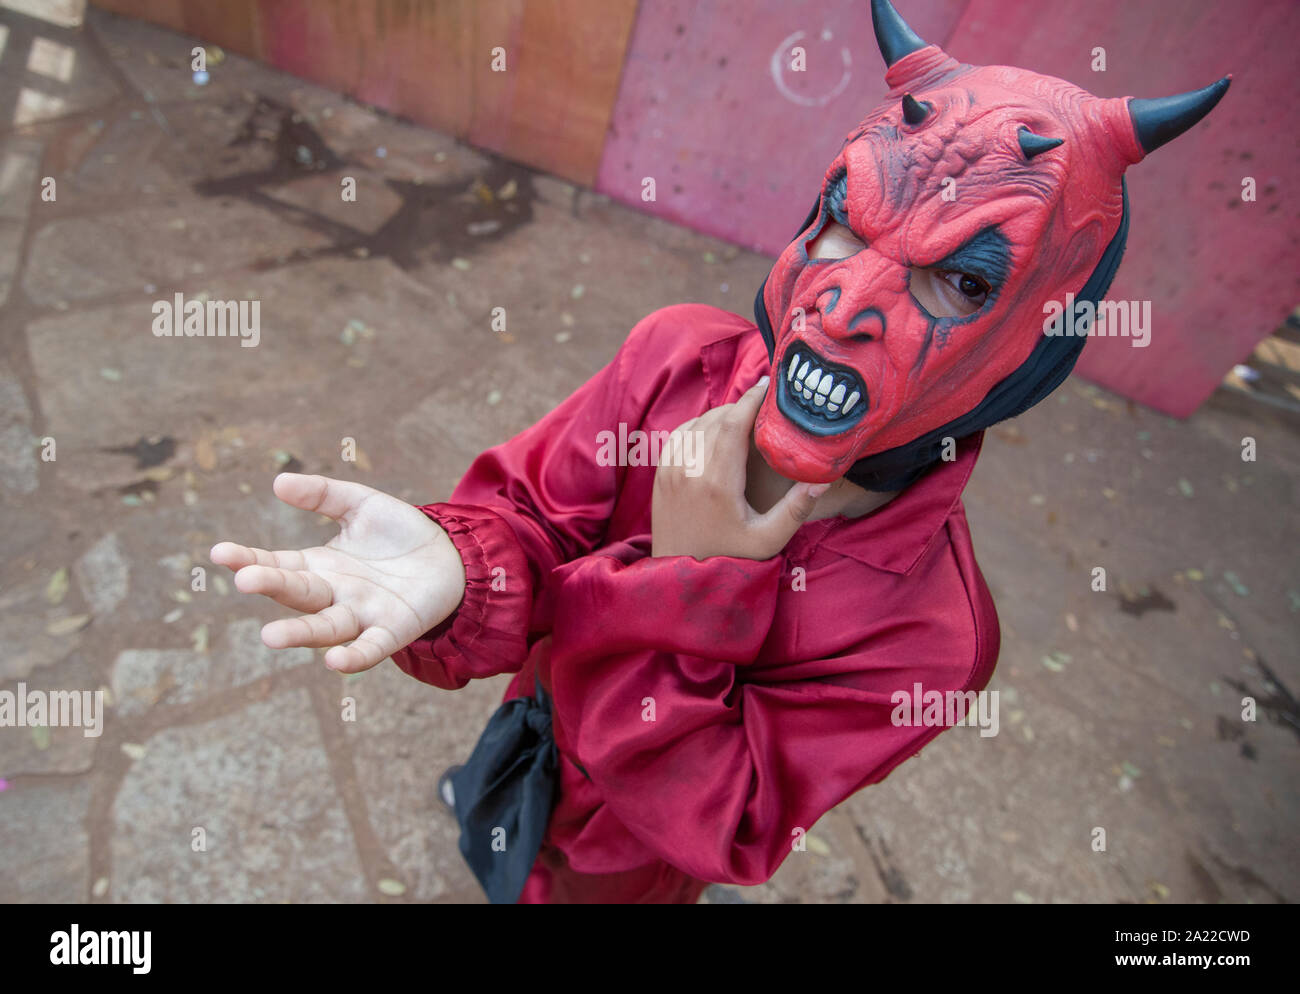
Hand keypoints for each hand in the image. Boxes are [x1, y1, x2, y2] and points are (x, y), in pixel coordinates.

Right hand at [211, 473, 465, 672]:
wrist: (452, 556)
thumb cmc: (400, 533)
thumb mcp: (361, 504)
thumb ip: (323, 494)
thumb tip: (278, 482)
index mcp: (319, 567)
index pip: (277, 565)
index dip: (249, 560)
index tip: (219, 552)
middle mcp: (333, 595)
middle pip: (297, 594)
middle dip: (271, 587)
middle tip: (244, 580)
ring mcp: (361, 616)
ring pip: (325, 628)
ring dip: (299, 633)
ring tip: (270, 637)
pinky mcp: (393, 630)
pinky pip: (370, 648)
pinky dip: (353, 657)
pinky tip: (336, 662)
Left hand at [651, 377, 828, 560]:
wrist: (680, 579)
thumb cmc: (731, 559)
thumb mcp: (769, 539)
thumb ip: (796, 509)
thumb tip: (822, 477)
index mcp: (718, 482)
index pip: (734, 424)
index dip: (752, 399)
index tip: (770, 385)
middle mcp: (690, 470)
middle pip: (718, 419)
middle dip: (742, 406)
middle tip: (765, 404)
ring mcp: (671, 470)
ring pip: (698, 423)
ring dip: (722, 415)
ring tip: (746, 418)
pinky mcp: (660, 474)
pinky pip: (681, 434)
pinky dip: (700, 426)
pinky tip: (717, 432)